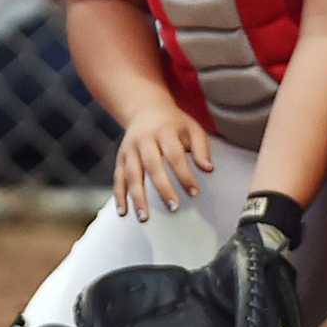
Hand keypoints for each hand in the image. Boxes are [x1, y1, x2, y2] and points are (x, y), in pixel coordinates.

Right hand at [114, 103, 212, 220]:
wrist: (144, 108)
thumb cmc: (173, 123)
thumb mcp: (192, 128)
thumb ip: (201, 148)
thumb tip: (209, 169)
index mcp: (164, 131)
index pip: (175, 155)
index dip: (184, 174)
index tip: (194, 192)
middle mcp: (144, 139)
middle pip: (152, 165)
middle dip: (162, 187)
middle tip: (173, 207)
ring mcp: (129, 148)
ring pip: (131, 174)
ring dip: (136, 196)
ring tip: (144, 217)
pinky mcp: (120, 157)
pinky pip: (118, 177)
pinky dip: (119, 195)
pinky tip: (123, 211)